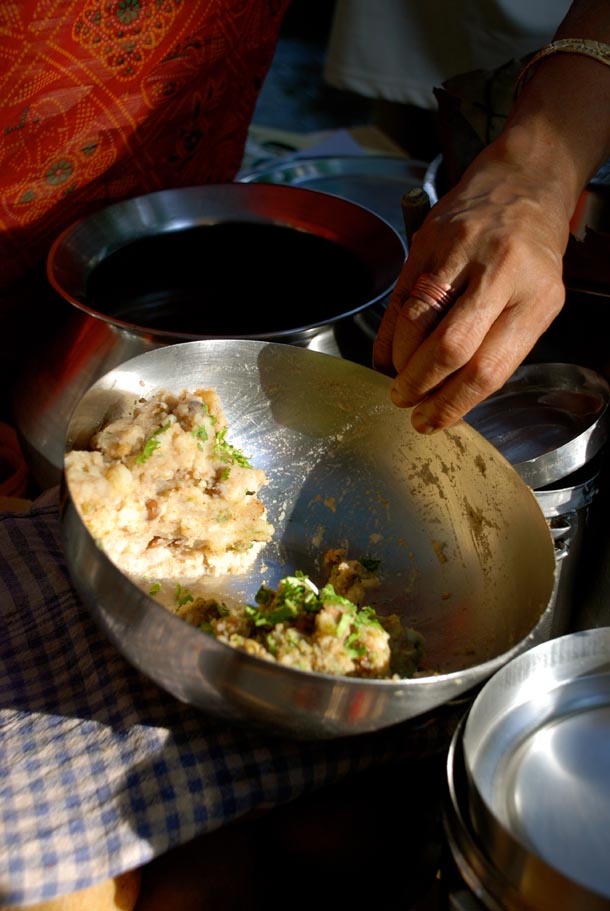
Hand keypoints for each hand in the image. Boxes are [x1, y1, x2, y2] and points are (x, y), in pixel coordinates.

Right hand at [373, 151, 568, 432]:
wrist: (523, 178)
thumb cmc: (532, 248)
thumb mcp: (540, 297)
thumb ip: (503, 342)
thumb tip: (454, 393)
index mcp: (537, 298)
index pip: (489, 368)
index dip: (452, 404)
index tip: (431, 422)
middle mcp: (501, 272)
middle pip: (450, 348)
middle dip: (420, 386)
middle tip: (407, 403)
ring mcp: (462, 252)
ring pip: (417, 323)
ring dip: (401, 362)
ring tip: (399, 378)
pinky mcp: (429, 238)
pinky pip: (399, 297)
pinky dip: (388, 334)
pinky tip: (387, 353)